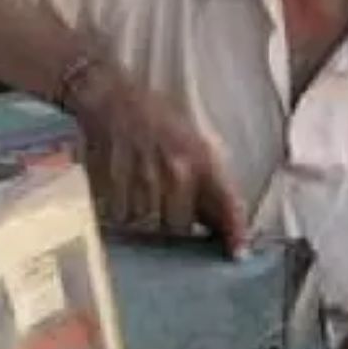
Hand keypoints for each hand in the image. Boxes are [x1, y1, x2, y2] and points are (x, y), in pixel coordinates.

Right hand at [66, 61, 246, 255]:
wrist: (110, 96)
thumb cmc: (158, 117)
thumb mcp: (196, 139)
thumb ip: (211, 178)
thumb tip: (224, 220)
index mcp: (202, 157)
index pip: (226, 203)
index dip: (234, 231)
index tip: (237, 252)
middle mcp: (175, 170)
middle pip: (181, 226)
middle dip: (179, 228)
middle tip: (170, 215)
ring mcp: (142, 178)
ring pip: (150, 224)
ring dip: (148, 220)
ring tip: (143, 198)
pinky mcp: (113, 183)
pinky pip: (121, 216)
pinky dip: (123, 214)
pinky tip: (124, 195)